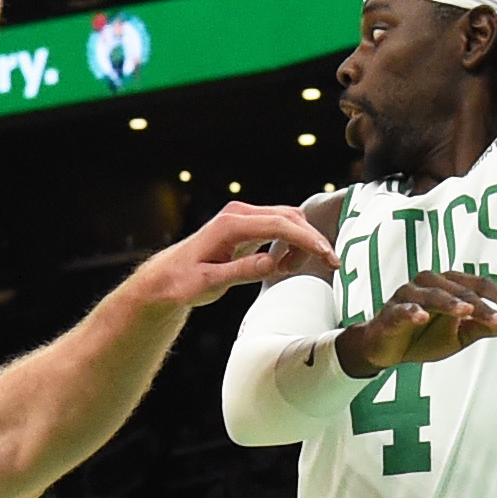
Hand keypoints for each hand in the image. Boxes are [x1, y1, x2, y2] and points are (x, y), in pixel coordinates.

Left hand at [141, 201, 337, 308]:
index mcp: (231, 224)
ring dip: (299, 244)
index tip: (328, 256)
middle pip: (290, 218)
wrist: (167, 277)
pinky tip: (280, 263)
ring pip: (288, 221)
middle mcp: (240, 214)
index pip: (280, 225)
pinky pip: (279, 227)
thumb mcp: (209, 283)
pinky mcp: (248, 226)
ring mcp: (244, 218)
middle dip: (312, 241)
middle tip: (329, 266)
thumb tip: (273, 264)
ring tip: (287, 270)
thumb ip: (242, 272)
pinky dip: (289, 244)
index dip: (308, 240)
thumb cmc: (183, 281)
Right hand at [335, 270, 496, 376]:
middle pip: (459, 290)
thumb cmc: (424, 337)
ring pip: (433, 294)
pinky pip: (402, 309)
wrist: (388, 351)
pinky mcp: (391, 312)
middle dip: (481, 305)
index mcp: (450, 285)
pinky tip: (422, 317)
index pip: (477, 285)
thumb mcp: (460, 336)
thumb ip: (486, 326)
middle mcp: (430, 283)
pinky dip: (412, 311)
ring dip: (450, 303)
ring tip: (466, 311)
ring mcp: (409, 295)